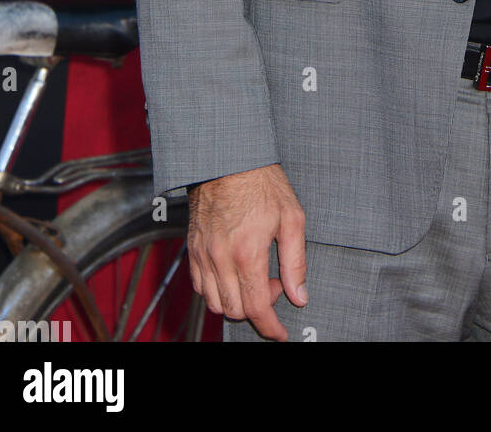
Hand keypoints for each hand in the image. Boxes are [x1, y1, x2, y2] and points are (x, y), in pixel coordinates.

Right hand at [186, 162, 306, 340]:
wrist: (228, 157)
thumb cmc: (261, 182)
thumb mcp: (291, 217)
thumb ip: (295, 262)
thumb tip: (299, 294)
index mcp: (247, 253)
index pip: (257, 308)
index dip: (270, 327)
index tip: (280, 332)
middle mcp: (220, 258)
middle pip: (234, 310)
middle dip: (257, 310)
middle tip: (274, 285)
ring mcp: (202, 254)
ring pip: (214, 303)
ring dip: (235, 302)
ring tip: (254, 277)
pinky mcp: (191, 248)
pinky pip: (199, 286)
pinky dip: (215, 291)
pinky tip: (232, 273)